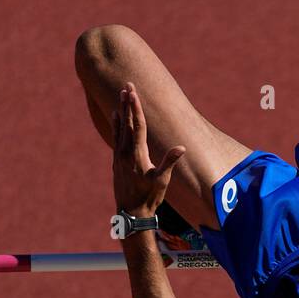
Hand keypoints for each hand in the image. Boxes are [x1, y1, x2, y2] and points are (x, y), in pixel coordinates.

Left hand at [111, 82, 184, 218]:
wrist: (130, 212)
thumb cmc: (149, 197)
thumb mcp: (162, 181)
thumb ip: (170, 162)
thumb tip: (182, 148)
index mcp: (137, 154)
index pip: (137, 125)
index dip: (136, 107)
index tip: (133, 92)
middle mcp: (125, 152)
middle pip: (127, 122)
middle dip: (127, 103)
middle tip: (127, 85)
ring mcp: (118, 156)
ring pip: (120, 127)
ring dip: (122, 110)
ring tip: (121, 94)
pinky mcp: (116, 161)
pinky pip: (116, 137)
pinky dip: (116, 124)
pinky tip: (116, 115)